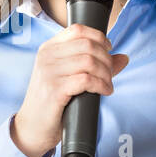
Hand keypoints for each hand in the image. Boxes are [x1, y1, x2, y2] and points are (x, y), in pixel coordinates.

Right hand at [11, 24, 128, 156]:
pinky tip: (104, 91)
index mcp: (48, 48)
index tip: (108, 50)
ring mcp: (49, 73)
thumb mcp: (69, 77)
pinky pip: (86, 80)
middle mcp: (47, 57)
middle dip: (106, 59)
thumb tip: (123, 58)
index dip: (99, 37)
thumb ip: (94, 64)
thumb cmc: (52, 101)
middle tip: (110, 74)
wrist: (32, 127)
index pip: (78, 29)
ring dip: (106, 74)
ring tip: (107, 84)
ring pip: (89, 62)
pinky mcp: (54, 90)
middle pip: (88, 45)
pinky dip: (101, 85)